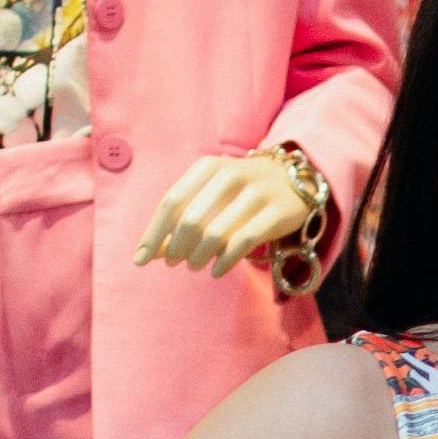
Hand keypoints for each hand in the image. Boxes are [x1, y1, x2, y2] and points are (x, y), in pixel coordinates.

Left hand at [137, 149, 310, 277]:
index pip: (171, 202)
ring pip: (215, 233)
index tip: (140, 260)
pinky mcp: (277, 213)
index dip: (153, 234)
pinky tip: (217, 271)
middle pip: (190, 220)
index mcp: (208, 167)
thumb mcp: (211, 195)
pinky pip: (244, 243)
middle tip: (174, 263)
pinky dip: (225, 261)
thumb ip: (181, 219)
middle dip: (176, 247)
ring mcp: (256, 193)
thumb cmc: (242, 193)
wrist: (296, 180)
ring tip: (194, 266)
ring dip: (198, 256)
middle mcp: (231, 175)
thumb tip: (150, 252)